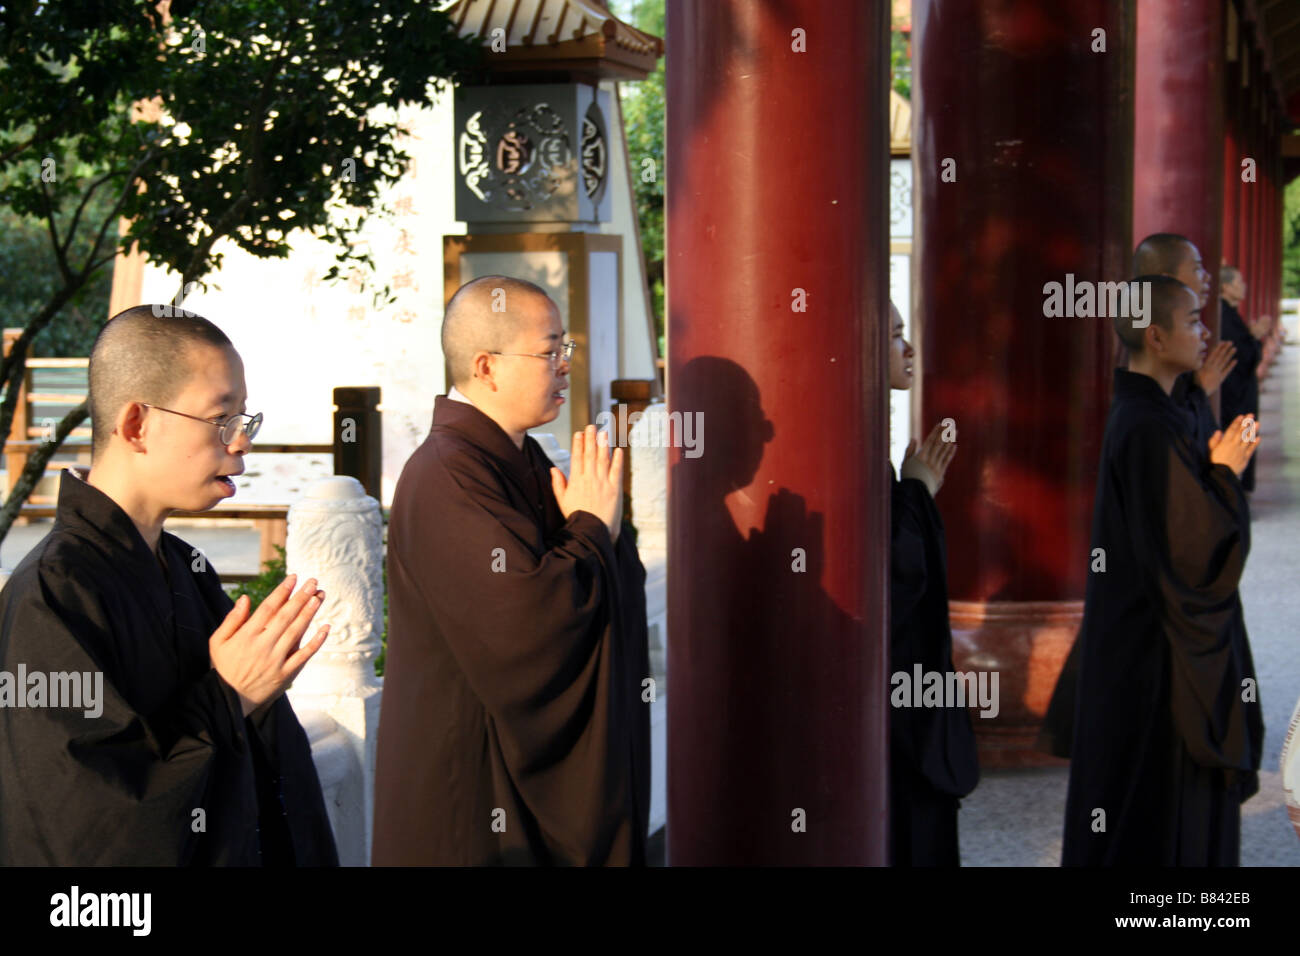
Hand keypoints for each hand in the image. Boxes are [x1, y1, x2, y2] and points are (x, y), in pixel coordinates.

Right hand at [209, 574, 329, 716]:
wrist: (229, 700)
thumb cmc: (224, 666)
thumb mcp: (218, 642)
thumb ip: (232, 620)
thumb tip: (245, 598)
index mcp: (246, 636)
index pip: (267, 608)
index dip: (282, 592)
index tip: (293, 578)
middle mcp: (262, 646)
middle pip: (285, 617)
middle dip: (300, 597)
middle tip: (313, 581)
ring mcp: (275, 660)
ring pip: (296, 632)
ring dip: (309, 613)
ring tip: (319, 597)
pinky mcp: (286, 674)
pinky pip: (304, 655)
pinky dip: (316, 641)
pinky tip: (326, 628)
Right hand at [551, 425, 623, 542]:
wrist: (592, 531)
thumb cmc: (577, 516)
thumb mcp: (562, 501)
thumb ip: (558, 484)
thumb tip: (553, 469)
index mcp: (576, 481)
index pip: (577, 458)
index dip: (578, 444)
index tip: (579, 433)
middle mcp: (589, 479)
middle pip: (590, 455)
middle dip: (590, 439)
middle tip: (591, 426)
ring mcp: (603, 483)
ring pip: (603, 459)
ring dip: (603, 445)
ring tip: (604, 432)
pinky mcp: (615, 489)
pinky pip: (616, 471)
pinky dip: (618, 460)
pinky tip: (618, 450)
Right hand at [901, 422, 955, 495]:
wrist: (915, 494)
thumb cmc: (907, 478)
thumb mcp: (904, 463)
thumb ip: (909, 451)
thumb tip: (914, 438)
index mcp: (920, 456)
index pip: (930, 441)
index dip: (936, 432)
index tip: (941, 424)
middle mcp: (930, 460)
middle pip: (939, 443)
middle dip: (944, 433)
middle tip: (950, 424)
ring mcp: (936, 466)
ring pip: (944, 451)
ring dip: (949, 440)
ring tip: (954, 432)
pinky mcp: (940, 473)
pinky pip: (946, 460)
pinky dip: (950, 453)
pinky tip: (954, 446)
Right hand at [1193, 341, 1236, 395]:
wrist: (1199, 393)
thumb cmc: (1194, 383)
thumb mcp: (1194, 372)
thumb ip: (1198, 364)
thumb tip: (1201, 357)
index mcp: (1205, 366)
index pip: (1213, 355)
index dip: (1218, 348)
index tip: (1222, 342)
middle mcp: (1212, 368)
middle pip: (1220, 356)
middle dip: (1225, 349)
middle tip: (1230, 342)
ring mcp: (1217, 373)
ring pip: (1224, 362)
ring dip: (1229, 355)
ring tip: (1234, 348)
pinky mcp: (1220, 379)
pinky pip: (1226, 371)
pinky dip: (1231, 366)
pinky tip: (1235, 360)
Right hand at [1208, 414, 1259, 478]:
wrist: (1221, 475)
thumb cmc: (1214, 462)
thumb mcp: (1210, 451)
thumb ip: (1214, 440)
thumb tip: (1218, 431)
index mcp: (1225, 443)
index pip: (1231, 430)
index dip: (1236, 423)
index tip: (1241, 416)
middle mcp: (1234, 446)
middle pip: (1241, 432)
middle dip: (1246, 423)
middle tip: (1251, 415)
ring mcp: (1241, 451)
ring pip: (1247, 439)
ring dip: (1253, 431)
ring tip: (1257, 423)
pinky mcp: (1245, 458)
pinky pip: (1251, 449)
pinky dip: (1255, 443)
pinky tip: (1258, 437)